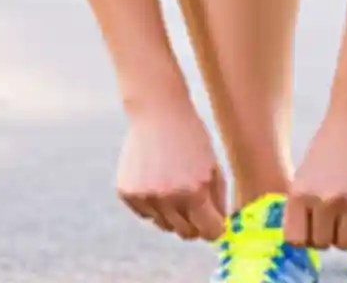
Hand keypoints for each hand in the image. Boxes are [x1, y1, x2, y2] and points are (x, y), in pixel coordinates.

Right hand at [116, 108, 227, 241]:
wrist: (158, 112)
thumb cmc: (192, 138)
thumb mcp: (213, 167)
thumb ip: (218, 201)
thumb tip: (219, 230)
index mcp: (194, 191)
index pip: (209, 232)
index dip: (215, 228)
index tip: (215, 222)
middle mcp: (167, 197)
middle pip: (186, 233)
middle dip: (195, 224)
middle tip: (196, 207)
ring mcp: (144, 196)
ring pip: (164, 225)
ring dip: (173, 213)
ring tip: (175, 185)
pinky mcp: (127, 193)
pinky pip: (145, 214)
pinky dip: (153, 204)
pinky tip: (157, 180)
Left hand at [285, 111, 346, 249]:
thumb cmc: (331, 145)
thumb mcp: (306, 173)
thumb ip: (303, 206)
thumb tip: (303, 242)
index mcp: (301, 192)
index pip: (296, 240)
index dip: (305, 235)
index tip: (312, 225)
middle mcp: (326, 201)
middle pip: (322, 244)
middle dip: (327, 233)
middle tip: (334, 214)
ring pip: (345, 244)